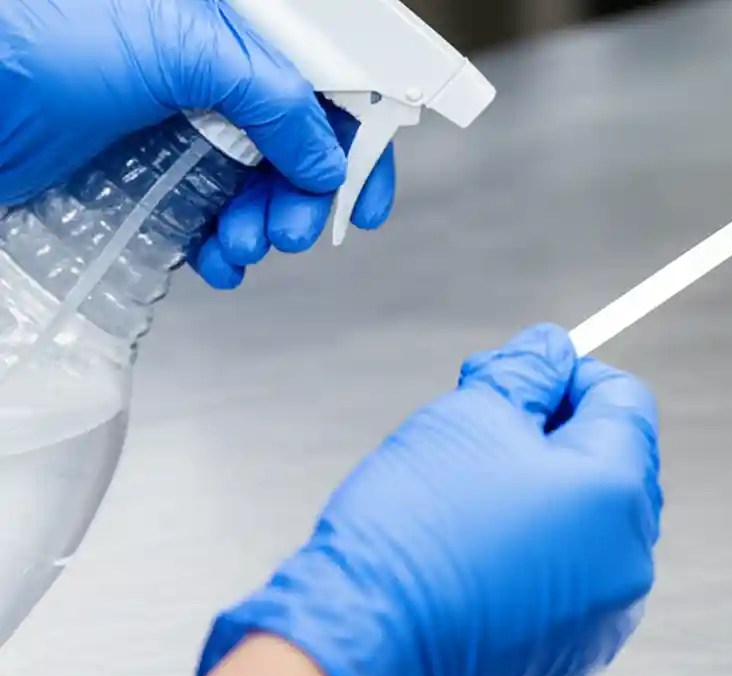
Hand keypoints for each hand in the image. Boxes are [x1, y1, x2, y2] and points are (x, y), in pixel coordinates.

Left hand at [0, 0, 395, 288]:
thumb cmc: (31, 40)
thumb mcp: (177, 47)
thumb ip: (271, 96)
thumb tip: (324, 155)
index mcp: (227, 25)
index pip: (322, 78)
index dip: (355, 134)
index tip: (363, 189)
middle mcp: (205, 70)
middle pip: (296, 140)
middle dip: (305, 192)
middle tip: (294, 228)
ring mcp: (173, 121)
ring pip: (254, 183)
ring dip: (263, 223)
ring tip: (243, 243)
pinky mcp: (140, 170)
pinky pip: (206, 212)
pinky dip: (220, 244)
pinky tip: (215, 257)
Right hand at [197, 324, 663, 675]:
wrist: (363, 650)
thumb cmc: (410, 541)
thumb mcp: (468, 416)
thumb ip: (524, 372)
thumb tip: (549, 351)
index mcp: (615, 492)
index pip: (625, 400)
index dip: (573, 374)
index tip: (532, 373)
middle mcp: (627, 560)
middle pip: (615, 462)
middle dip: (559, 434)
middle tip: (491, 428)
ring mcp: (604, 616)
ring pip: (591, 526)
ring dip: (546, 497)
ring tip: (473, 498)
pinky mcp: (572, 656)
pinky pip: (569, 583)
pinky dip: (536, 557)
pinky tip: (478, 552)